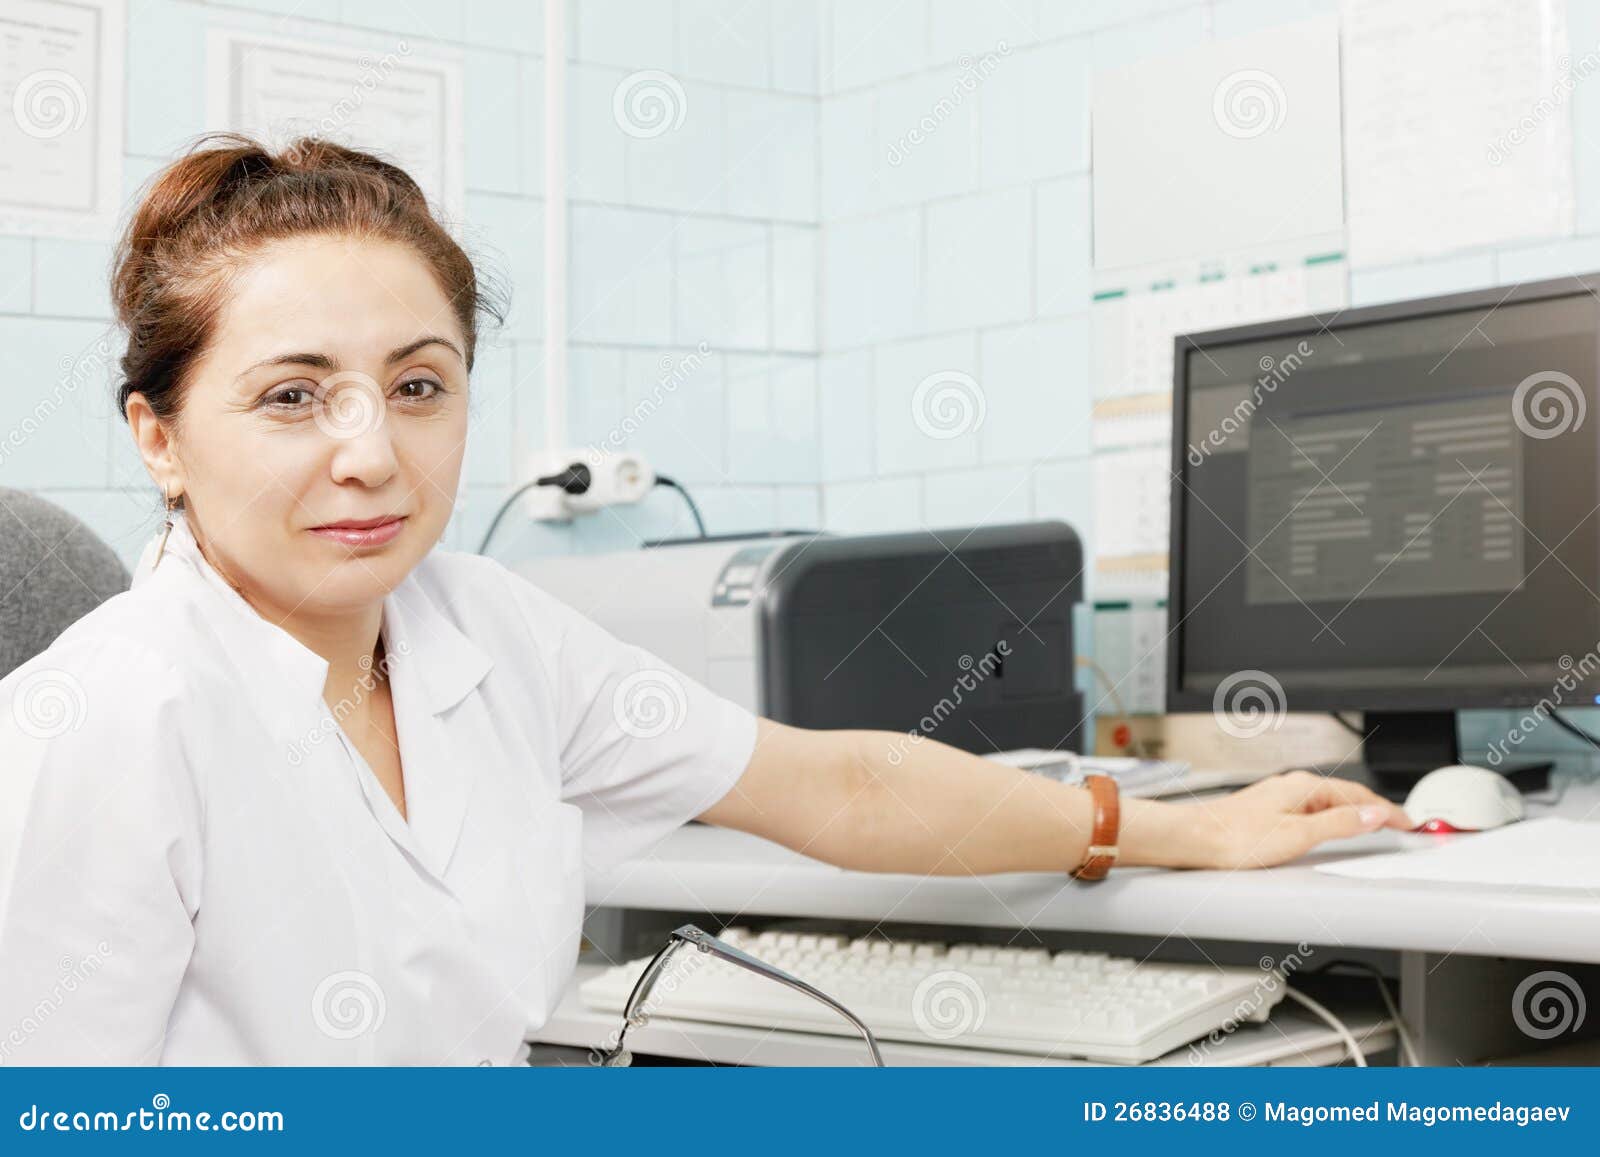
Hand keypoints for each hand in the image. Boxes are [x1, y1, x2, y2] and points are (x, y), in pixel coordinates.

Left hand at [1123, 770, 1413, 870]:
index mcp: (1305, 787)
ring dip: (1357, 813)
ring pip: (1330, 803)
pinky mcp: (1270, 810)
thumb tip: (1375, 814)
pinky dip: (1335, 818)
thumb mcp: (1298, 835)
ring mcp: (1281, 797)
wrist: (1194, 839)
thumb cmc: (1236, 838)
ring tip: (1377, 826)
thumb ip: (1340, 824)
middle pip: (1347, 796)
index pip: (1360, 796)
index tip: (1411, 823)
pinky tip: (1333, 828)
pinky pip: (1314, 810)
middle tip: (1403, 825)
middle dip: (1377, 809)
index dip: (1389, 811)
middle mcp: (1294, 787)